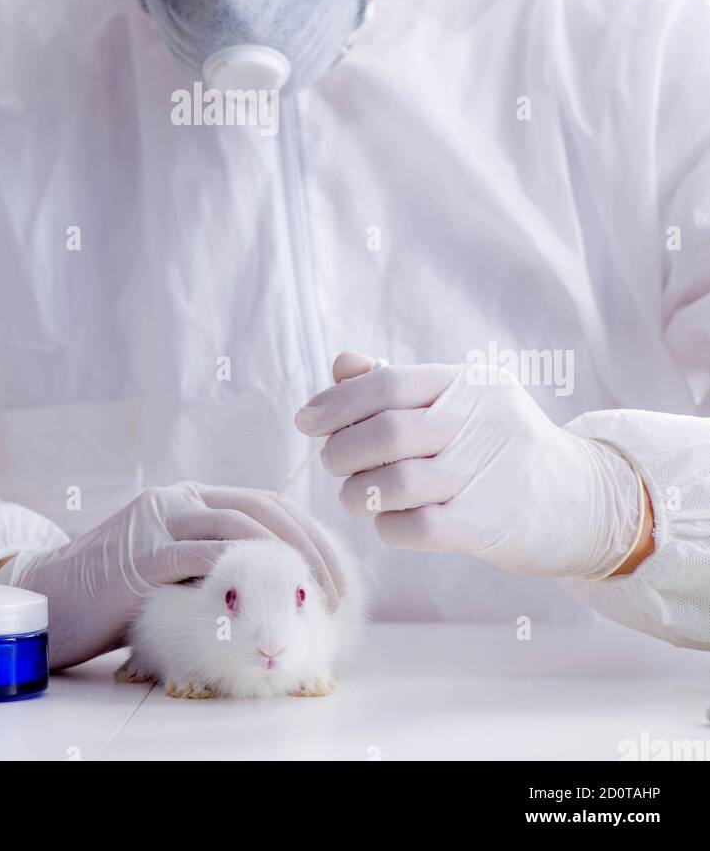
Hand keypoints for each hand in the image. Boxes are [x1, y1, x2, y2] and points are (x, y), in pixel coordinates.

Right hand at [1, 481, 346, 668]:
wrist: (45, 600)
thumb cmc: (112, 596)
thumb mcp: (172, 570)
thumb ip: (211, 563)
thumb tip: (276, 588)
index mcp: (187, 499)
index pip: (262, 503)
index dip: (306, 532)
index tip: (335, 573)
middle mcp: (176, 499)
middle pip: (260, 510)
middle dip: (308, 548)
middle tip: (336, 591)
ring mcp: (157, 522)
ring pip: (238, 527)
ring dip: (285, 563)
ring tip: (310, 599)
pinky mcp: (141, 554)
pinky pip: (202, 557)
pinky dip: (240, 573)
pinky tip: (264, 597)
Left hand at [295, 351, 643, 579]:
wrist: (584, 502)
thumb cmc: (503, 447)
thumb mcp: (462, 402)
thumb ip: (399, 382)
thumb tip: (341, 364)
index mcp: (471, 382)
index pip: (388, 382)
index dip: (337, 402)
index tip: (306, 420)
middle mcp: (482, 422)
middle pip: (385, 432)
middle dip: (341, 450)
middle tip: (333, 463)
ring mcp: (487, 474)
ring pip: (392, 482)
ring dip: (357, 492)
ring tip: (357, 495)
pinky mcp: (488, 525)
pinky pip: (412, 527)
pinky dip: (386, 526)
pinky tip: (390, 521)